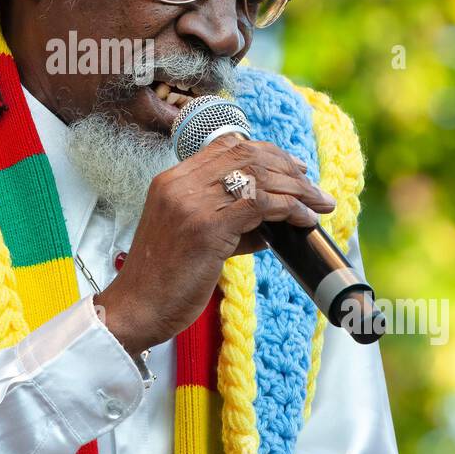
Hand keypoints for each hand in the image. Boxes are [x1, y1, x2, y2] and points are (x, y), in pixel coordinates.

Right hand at [97, 132, 334, 359]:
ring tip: (318, 204)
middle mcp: (180, 183)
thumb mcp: (194, 239)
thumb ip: (229, 222)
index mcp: (172, 180)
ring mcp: (191, 202)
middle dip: (288, 168)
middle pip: (247, 155)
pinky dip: (289, 209)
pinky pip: (260, 204)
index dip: (267, 152)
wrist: (136, 307)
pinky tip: (302, 220)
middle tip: (313, 188)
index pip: (227, 146)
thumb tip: (272, 222)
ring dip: (296, 189)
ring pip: (258, 177)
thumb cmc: (164, 280)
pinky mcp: (206, 227)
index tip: (293, 168)